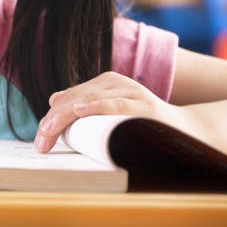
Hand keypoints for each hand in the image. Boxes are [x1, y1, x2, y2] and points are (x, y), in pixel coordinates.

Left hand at [34, 71, 184, 152]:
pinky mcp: (143, 105)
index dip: (51, 119)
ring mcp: (130, 91)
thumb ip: (86, 104)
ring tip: (49, 131)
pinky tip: (79, 110)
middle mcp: (115, 82)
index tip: (39, 140)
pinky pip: (115, 103)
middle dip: (53, 122)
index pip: (69, 98)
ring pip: (88, 101)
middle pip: (74, 100)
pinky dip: (96, 106)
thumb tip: (53, 101)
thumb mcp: (111, 111)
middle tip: (40, 143)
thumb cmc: (143, 124)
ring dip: (65, 118)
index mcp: (104, 82)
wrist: (186, 131)